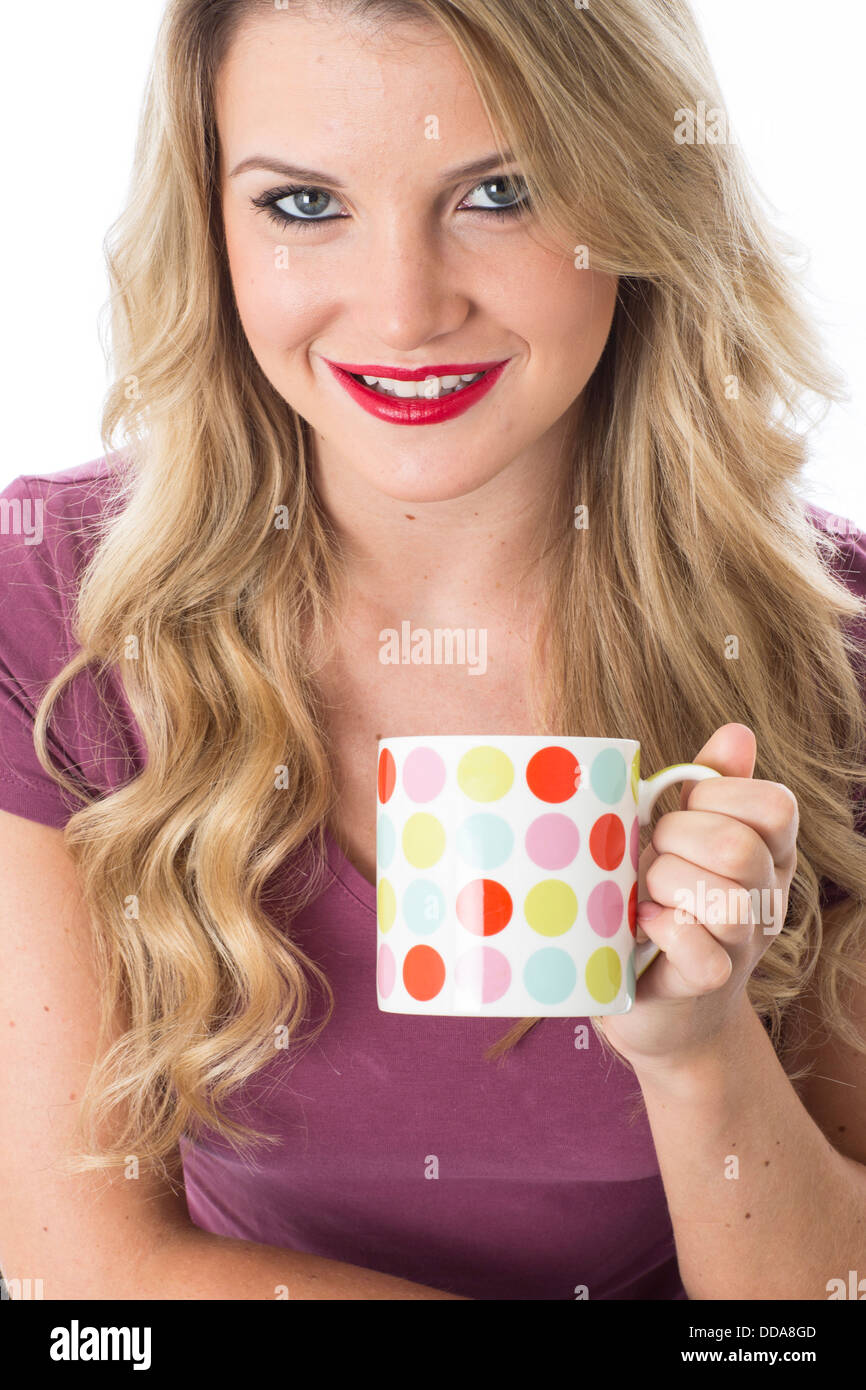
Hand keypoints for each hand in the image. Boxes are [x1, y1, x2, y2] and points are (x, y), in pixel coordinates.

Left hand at [597, 723, 798, 1075]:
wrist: (655, 1000)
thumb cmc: (664, 900)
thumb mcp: (684, 836)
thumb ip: (710, 783)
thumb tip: (738, 732)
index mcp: (768, 851)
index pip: (776, 805)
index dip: (719, 797)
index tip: (681, 809)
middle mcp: (767, 896)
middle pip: (739, 848)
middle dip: (677, 840)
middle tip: (649, 855)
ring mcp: (744, 943)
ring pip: (726, 900)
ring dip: (667, 886)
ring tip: (643, 893)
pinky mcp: (709, 982)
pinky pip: (704, 952)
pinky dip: (667, 931)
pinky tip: (644, 924)